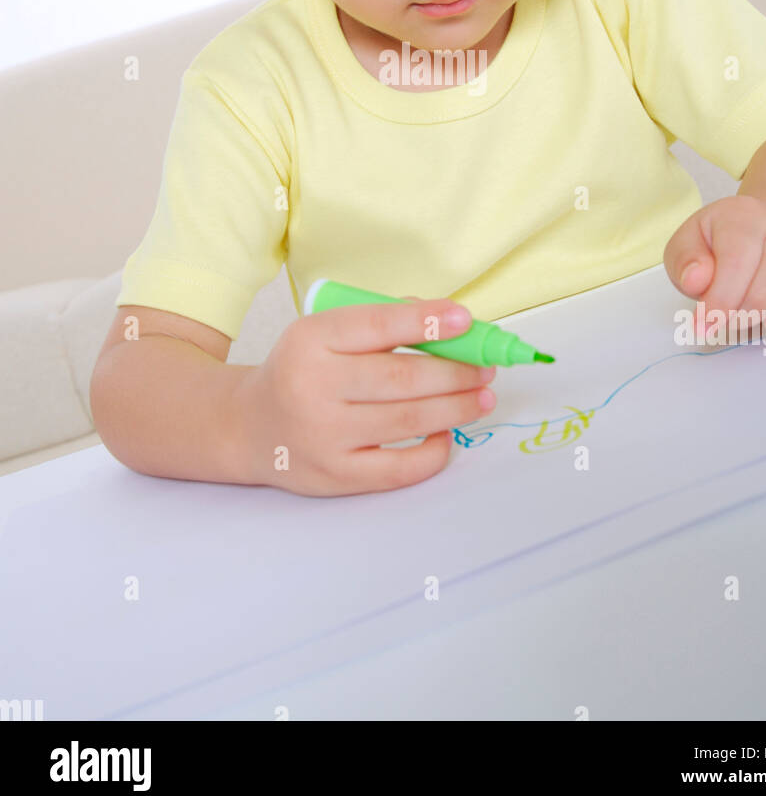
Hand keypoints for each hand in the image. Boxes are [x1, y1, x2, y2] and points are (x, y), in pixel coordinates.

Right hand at [236, 296, 496, 495]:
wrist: (250, 426)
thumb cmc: (301, 370)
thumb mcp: (323, 332)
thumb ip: (379, 322)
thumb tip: (447, 323)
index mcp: (311, 339)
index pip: (378, 325)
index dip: (427, 321)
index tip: (466, 319)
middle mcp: (313, 387)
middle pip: (402, 378)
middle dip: (457, 372)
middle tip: (486, 367)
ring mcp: (325, 436)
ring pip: (408, 421)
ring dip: (457, 407)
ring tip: (483, 396)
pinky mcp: (337, 476)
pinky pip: (400, 468)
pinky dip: (434, 450)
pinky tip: (448, 433)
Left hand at [663, 194, 765, 341]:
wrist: (761, 239)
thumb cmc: (719, 248)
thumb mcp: (687, 246)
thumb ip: (684, 262)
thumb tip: (698, 281)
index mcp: (746, 216)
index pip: (737, 262)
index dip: (719, 300)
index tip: (705, 324)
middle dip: (740, 318)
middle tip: (729, 318)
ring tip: (757, 318)